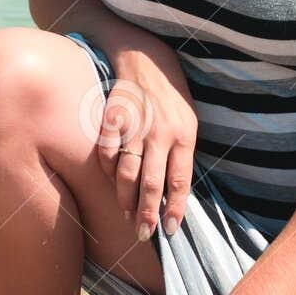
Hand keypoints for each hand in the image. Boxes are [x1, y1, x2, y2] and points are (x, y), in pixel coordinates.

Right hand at [94, 43, 197, 240]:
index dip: (174, 208)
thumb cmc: (172, 99)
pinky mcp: (113, 120)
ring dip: (126, 200)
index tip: (169, 230)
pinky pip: (107, 155)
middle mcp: (160, 133)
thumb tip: (173, 194)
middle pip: (152, 183)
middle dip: (147, 214)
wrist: (147, 60)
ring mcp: (135, 127)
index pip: (180, 181)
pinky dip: (108, 173)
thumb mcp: (188, 124)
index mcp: (184, 135)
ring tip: (128, 216)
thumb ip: (181, 156)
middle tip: (143, 234)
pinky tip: (112, 183)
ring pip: (127, 173)